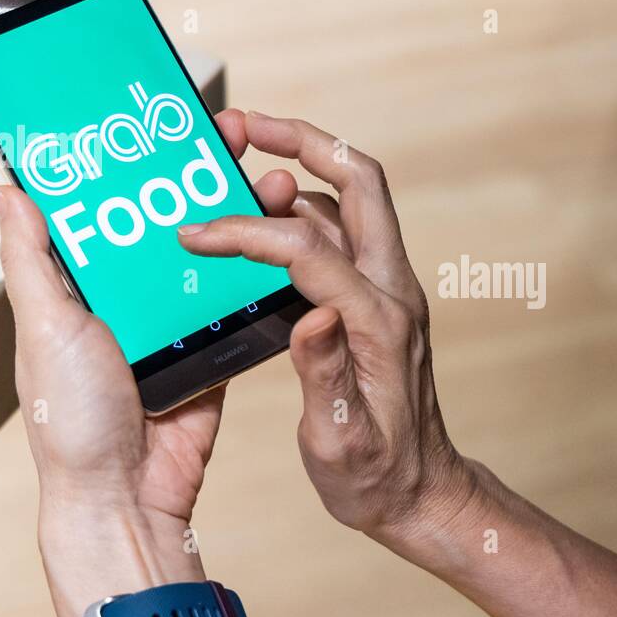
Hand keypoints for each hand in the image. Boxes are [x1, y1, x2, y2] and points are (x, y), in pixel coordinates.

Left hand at [0, 111, 253, 616]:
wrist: (128, 494)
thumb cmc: (73, 420)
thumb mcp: (46, 327)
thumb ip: (32, 260)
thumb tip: (9, 192)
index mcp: (83, 288)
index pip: (113, 209)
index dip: (140, 166)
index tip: (167, 126)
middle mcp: (131, 300)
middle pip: (172, 223)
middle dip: (203, 179)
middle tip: (231, 139)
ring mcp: (176, 325)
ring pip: (213, 258)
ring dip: (243, 221)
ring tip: (271, 185)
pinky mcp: (214, 352)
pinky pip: (240, 305)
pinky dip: (261, 278)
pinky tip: (285, 242)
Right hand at [178, 111, 472, 543]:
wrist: (420, 490)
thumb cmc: (377, 475)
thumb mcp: (342, 442)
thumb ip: (325, 377)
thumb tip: (312, 315)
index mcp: (381, 322)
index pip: (310, 248)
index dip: (248, 233)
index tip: (196, 235)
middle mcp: (392, 291)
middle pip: (359, 183)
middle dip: (302, 141)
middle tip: (242, 126)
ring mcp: (387, 291)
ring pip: (349, 201)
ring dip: (300, 168)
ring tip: (239, 158)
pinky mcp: (374, 301)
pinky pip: (339, 236)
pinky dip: (300, 213)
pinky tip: (257, 225)